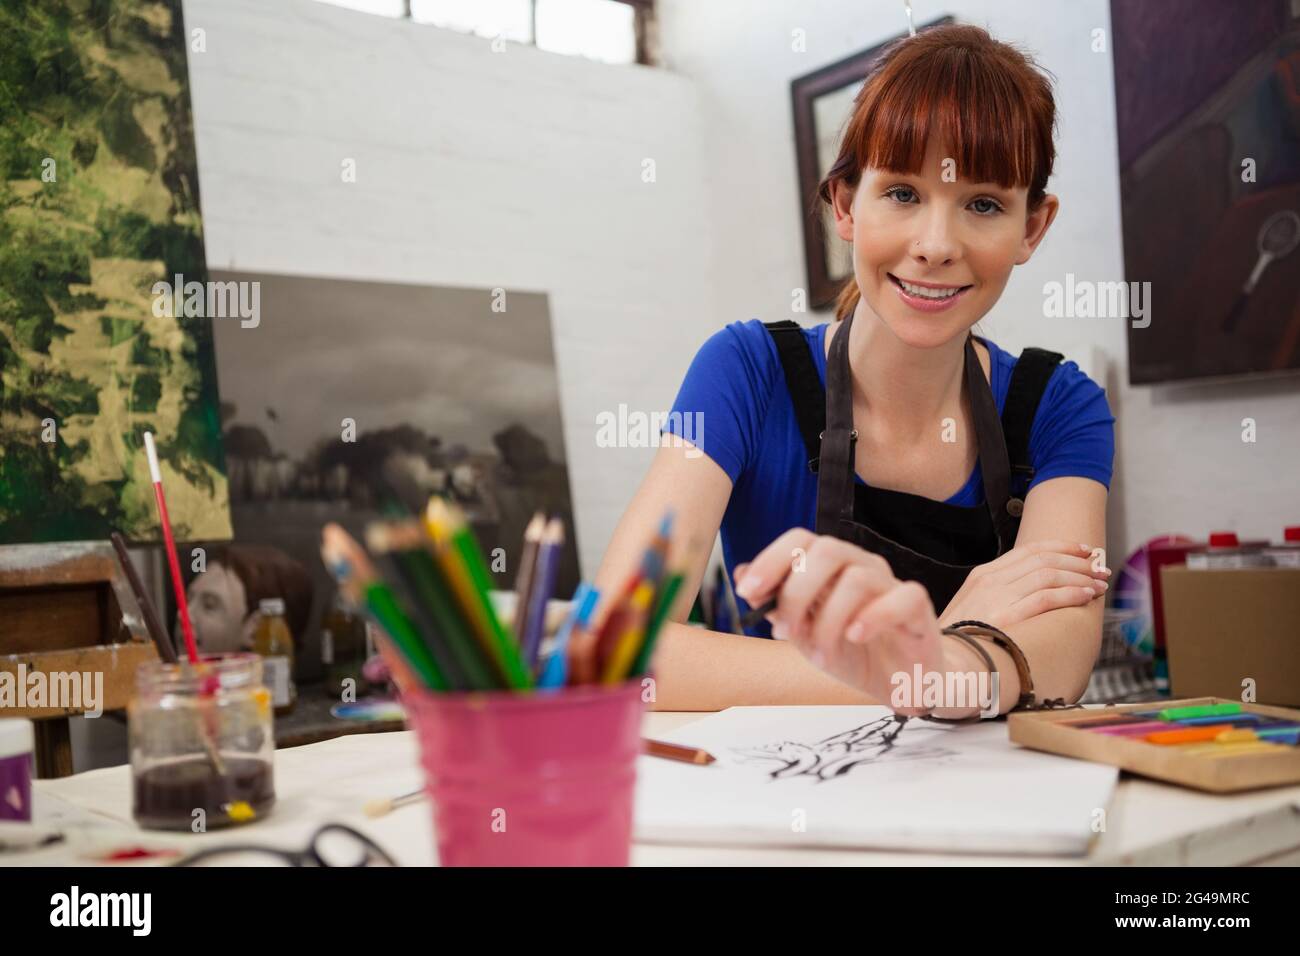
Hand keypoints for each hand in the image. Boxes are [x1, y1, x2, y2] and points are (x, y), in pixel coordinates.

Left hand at [734, 529, 946, 714]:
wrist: (902, 683)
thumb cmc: (855, 653)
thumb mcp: (805, 633)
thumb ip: (777, 604)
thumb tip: (740, 574)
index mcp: (832, 566)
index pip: (801, 540)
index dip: (770, 560)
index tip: (746, 592)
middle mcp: (861, 565)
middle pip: (827, 551)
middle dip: (796, 592)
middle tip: (784, 630)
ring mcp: (891, 583)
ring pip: (856, 579)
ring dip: (828, 620)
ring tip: (819, 656)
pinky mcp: (918, 607)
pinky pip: (900, 597)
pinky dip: (873, 616)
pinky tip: (855, 637)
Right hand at [937, 540, 1108, 630]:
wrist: (937, 663)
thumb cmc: (957, 642)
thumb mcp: (972, 609)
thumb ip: (999, 595)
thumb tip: (1034, 593)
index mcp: (982, 575)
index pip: (1029, 551)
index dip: (1061, 548)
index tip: (1084, 551)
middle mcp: (989, 580)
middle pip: (1043, 559)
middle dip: (1078, 562)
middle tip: (1100, 568)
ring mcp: (996, 597)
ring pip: (1049, 575)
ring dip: (1080, 576)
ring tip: (1100, 583)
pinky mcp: (1005, 616)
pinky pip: (1046, 598)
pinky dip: (1071, 594)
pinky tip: (1086, 596)